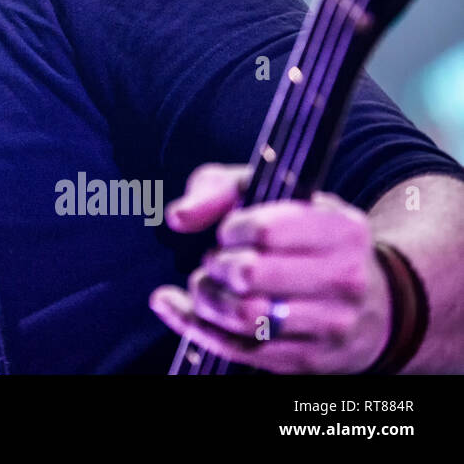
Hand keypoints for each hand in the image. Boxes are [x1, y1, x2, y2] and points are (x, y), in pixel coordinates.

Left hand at [149, 163, 392, 372]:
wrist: (372, 301)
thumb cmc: (303, 237)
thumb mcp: (270, 193)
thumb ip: (218, 190)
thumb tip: (179, 218)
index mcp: (342, 229)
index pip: (264, 230)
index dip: (231, 230)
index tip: (229, 233)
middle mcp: (345, 279)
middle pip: (250, 275)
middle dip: (216, 266)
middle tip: (216, 262)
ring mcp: (332, 325)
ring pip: (244, 317)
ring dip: (207, 300)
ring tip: (207, 285)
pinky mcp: (311, 360)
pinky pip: (241, 350)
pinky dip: (200, 329)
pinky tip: (181, 309)